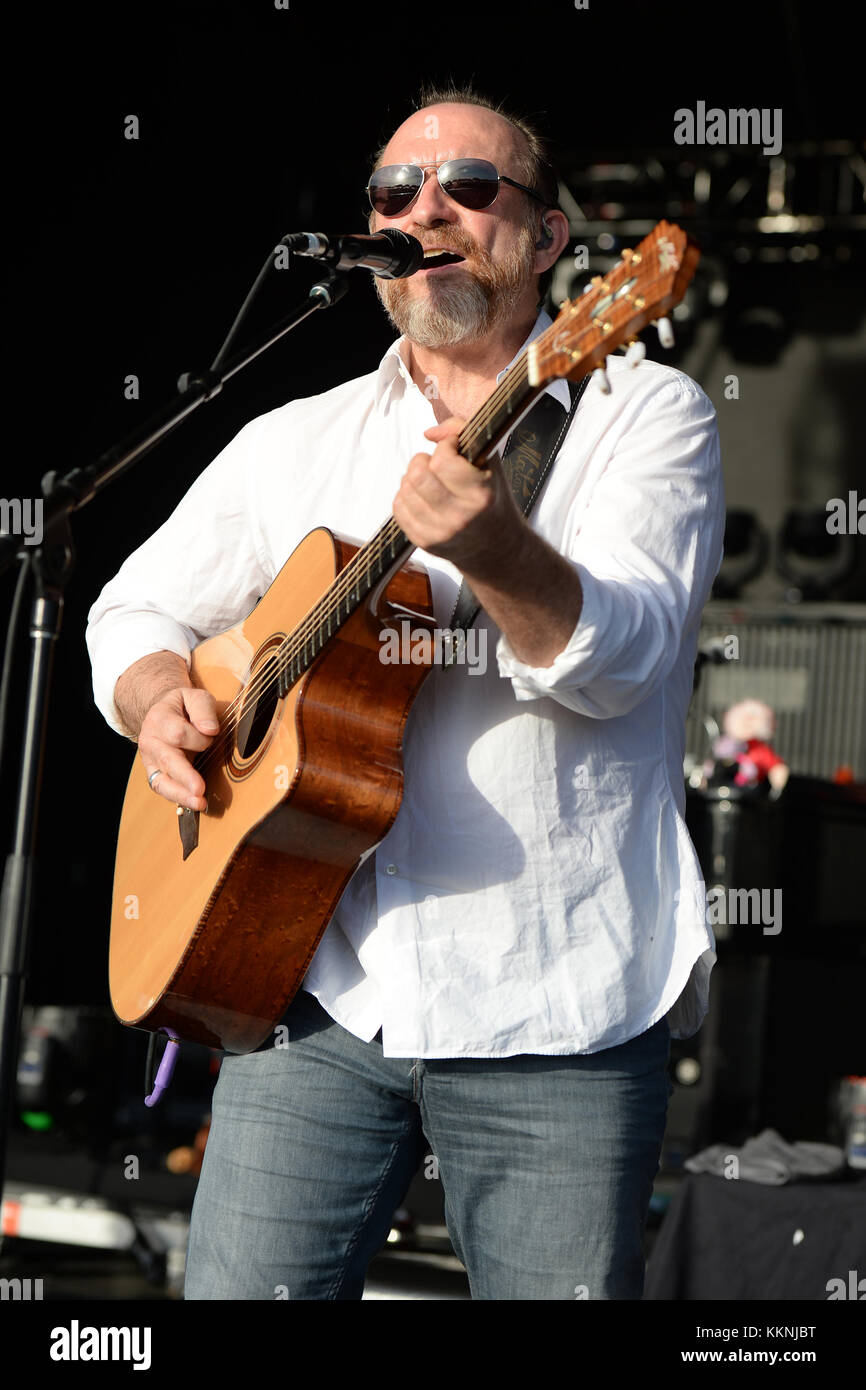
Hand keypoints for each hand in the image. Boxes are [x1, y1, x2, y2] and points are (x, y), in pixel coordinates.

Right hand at [137, 686, 218, 810]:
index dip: (198, 738)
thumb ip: (203, 709)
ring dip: (180, 795)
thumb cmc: (184, 706)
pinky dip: (177, 799)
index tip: (212, 735)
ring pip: (161, 781)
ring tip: (199, 804)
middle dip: (185, 776)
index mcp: (159, 718)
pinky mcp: (155, 773)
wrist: (163, 712)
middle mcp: (150, 740)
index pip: (178, 733)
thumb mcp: (195, 696)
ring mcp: (150, 760)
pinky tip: (192, 805)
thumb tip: (210, 730)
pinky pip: (162, 788)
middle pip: (168, 760)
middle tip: (200, 790)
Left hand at [393, 417, 525, 575]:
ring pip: (405, 490)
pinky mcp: (424, 542)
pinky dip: (406, 495)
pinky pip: (398, 508)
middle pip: (418, 476)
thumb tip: (428, 433)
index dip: (444, 447)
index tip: (452, 449)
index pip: (443, 461)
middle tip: (434, 464)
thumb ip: (462, 432)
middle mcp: (460, 517)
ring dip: (412, 477)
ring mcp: (440, 532)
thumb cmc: (491, 498)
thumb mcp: (490, 462)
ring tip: (429, 480)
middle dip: (421, 461)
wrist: (496, 546)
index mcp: (481, 495)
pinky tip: (422, 496)